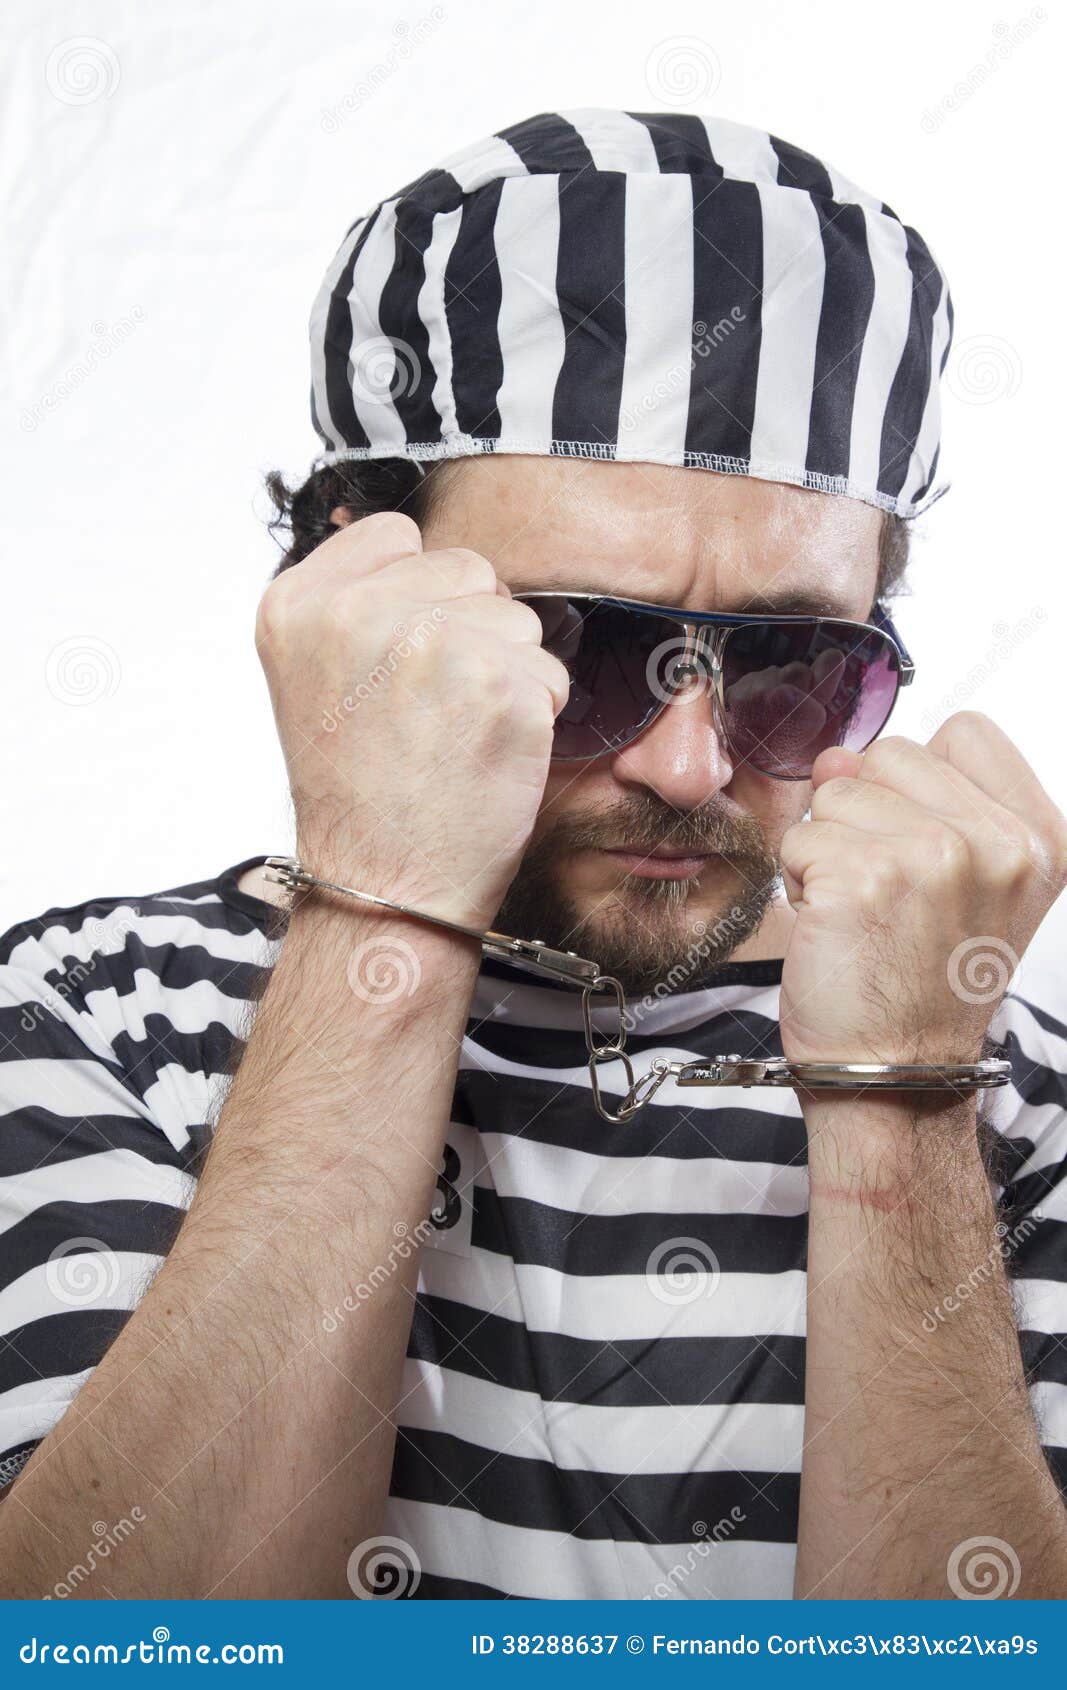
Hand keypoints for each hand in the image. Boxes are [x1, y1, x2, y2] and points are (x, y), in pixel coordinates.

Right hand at [255, 512, 568, 928]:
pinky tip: (488, 754)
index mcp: (299, 603)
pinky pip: (551, 668)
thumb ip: (356, 600)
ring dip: (507, 671)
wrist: (384, 884)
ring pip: (518, 616)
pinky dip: (536, 712)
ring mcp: (429, 644)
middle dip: (470, 630)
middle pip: (468, 568)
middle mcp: (357, 613)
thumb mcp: (316, 675)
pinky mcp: (498, 683)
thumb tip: (426, 550)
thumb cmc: (362, 790)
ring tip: (456, 734)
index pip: (398, 536)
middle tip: (430, 711)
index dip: (419, 597)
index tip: (398, 665)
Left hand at [778, 712, 1066, 1065]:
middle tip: (887, 892)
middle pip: (890, 754)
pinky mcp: (863, 877)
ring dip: (829, 850)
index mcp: (1035, 837)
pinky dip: (799, 882)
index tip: (922, 842)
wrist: (900, 1075)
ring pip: (835, 793)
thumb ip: (911, 799)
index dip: (919, 779)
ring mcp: (932, 856)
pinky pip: (799, 839)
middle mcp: (996, 843)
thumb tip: (840, 753)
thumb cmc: (923, 984)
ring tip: (862, 912)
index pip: (964, 731)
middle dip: (867, 815)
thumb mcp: (957, 883)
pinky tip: (833, 928)